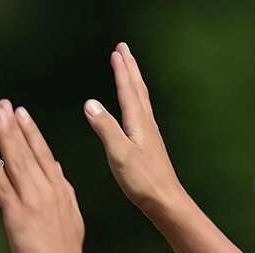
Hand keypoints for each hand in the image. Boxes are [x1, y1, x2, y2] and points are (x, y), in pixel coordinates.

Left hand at [0, 100, 85, 252]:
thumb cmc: (64, 252)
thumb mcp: (71, 213)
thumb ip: (61, 188)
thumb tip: (55, 168)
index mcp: (61, 188)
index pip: (43, 153)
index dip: (31, 131)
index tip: (22, 114)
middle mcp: (47, 189)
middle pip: (28, 150)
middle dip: (15, 125)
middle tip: (5, 105)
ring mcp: (32, 199)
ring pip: (16, 160)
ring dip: (5, 136)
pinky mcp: (17, 213)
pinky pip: (3, 184)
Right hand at [84, 42, 186, 218]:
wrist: (164, 199)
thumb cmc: (142, 180)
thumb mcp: (119, 153)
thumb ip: (105, 127)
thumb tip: (90, 103)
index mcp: (138, 122)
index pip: (127, 90)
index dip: (121, 70)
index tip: (117, 52)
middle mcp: (146, 123)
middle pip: (137, 88)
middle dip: (129, 68)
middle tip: (123, 50)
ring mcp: (149, 132)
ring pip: (141, 98)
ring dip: (134, 81)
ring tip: (129, 69)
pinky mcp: (148, 142)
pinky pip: (141, 111)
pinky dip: (136, 99)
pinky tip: (134, 105)